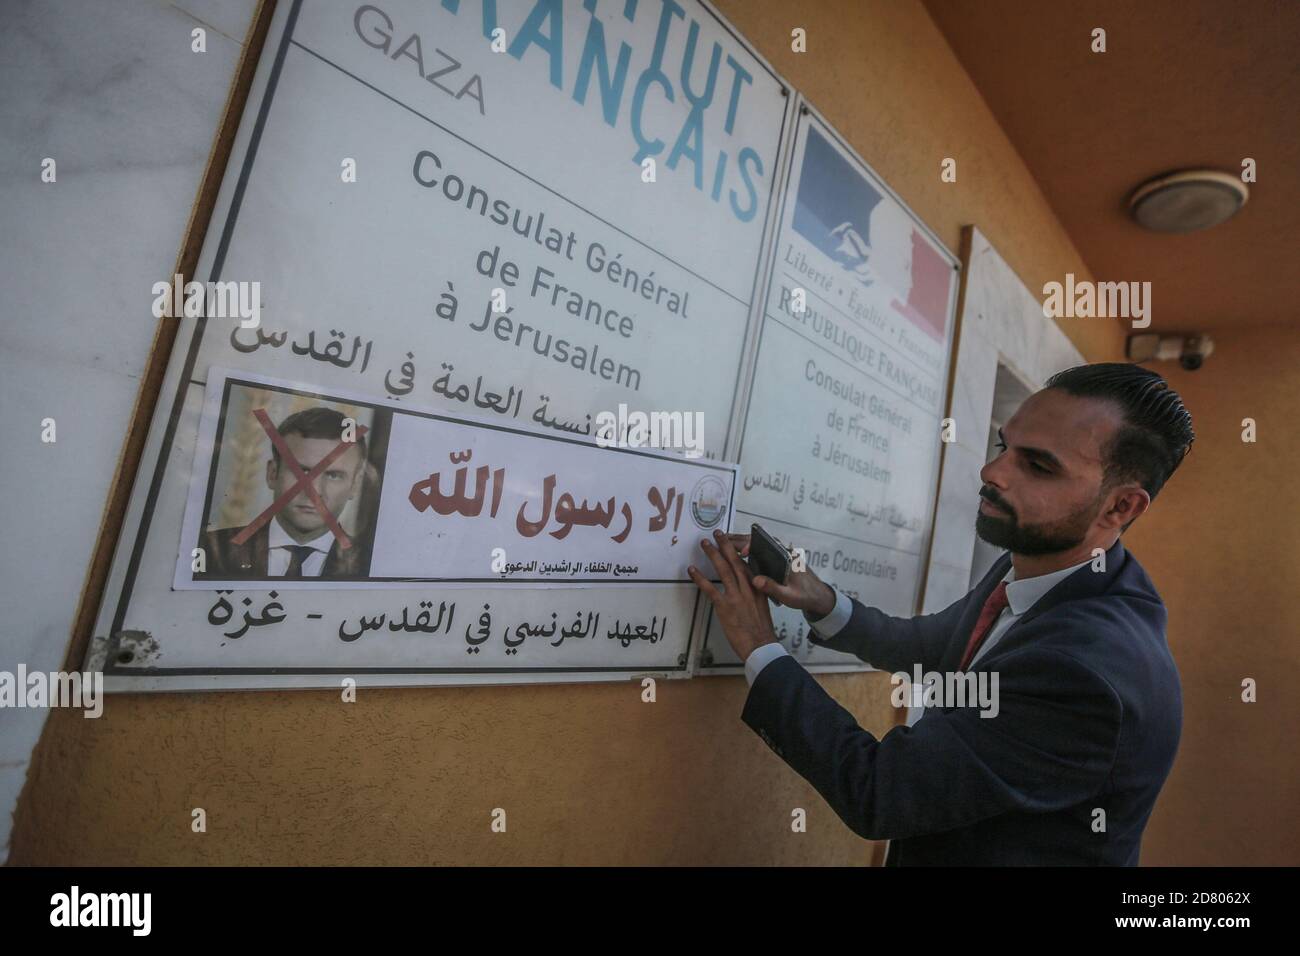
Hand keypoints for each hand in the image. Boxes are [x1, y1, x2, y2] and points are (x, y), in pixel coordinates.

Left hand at [688, 529, 777, 662]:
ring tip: (704, 543)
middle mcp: (748, 588)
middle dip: (726, 545)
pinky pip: (710, 589)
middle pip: (735, 562)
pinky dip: (700, 578)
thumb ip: (754, 595)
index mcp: (758, 588)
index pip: (747, 565)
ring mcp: (736, 596)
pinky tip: (691, 570)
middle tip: (717, 533)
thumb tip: (747, 589)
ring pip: (723, 570)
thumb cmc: (761, 630)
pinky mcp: (725, 606)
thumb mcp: (762, 607)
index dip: (739, 551)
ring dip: (713, 554)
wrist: (760, 645)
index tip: (732, 541)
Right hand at [726, 532, 836, 616]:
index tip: (742, 552)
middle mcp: (782, 551)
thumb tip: (756, 581)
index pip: (766, 545)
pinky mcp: (775, 558)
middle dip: (739, 539)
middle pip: (757, 540)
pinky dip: (745, 548)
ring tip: (723, 543)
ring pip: (756, 543)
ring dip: (740, 542)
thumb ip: (773, 588)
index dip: (751, 546)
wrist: (817, 595)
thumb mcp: (789, 595)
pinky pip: (758, 549)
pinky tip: (734, 552)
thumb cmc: (805, 595)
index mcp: (786, 557)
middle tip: (721, 538)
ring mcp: (778, 553)